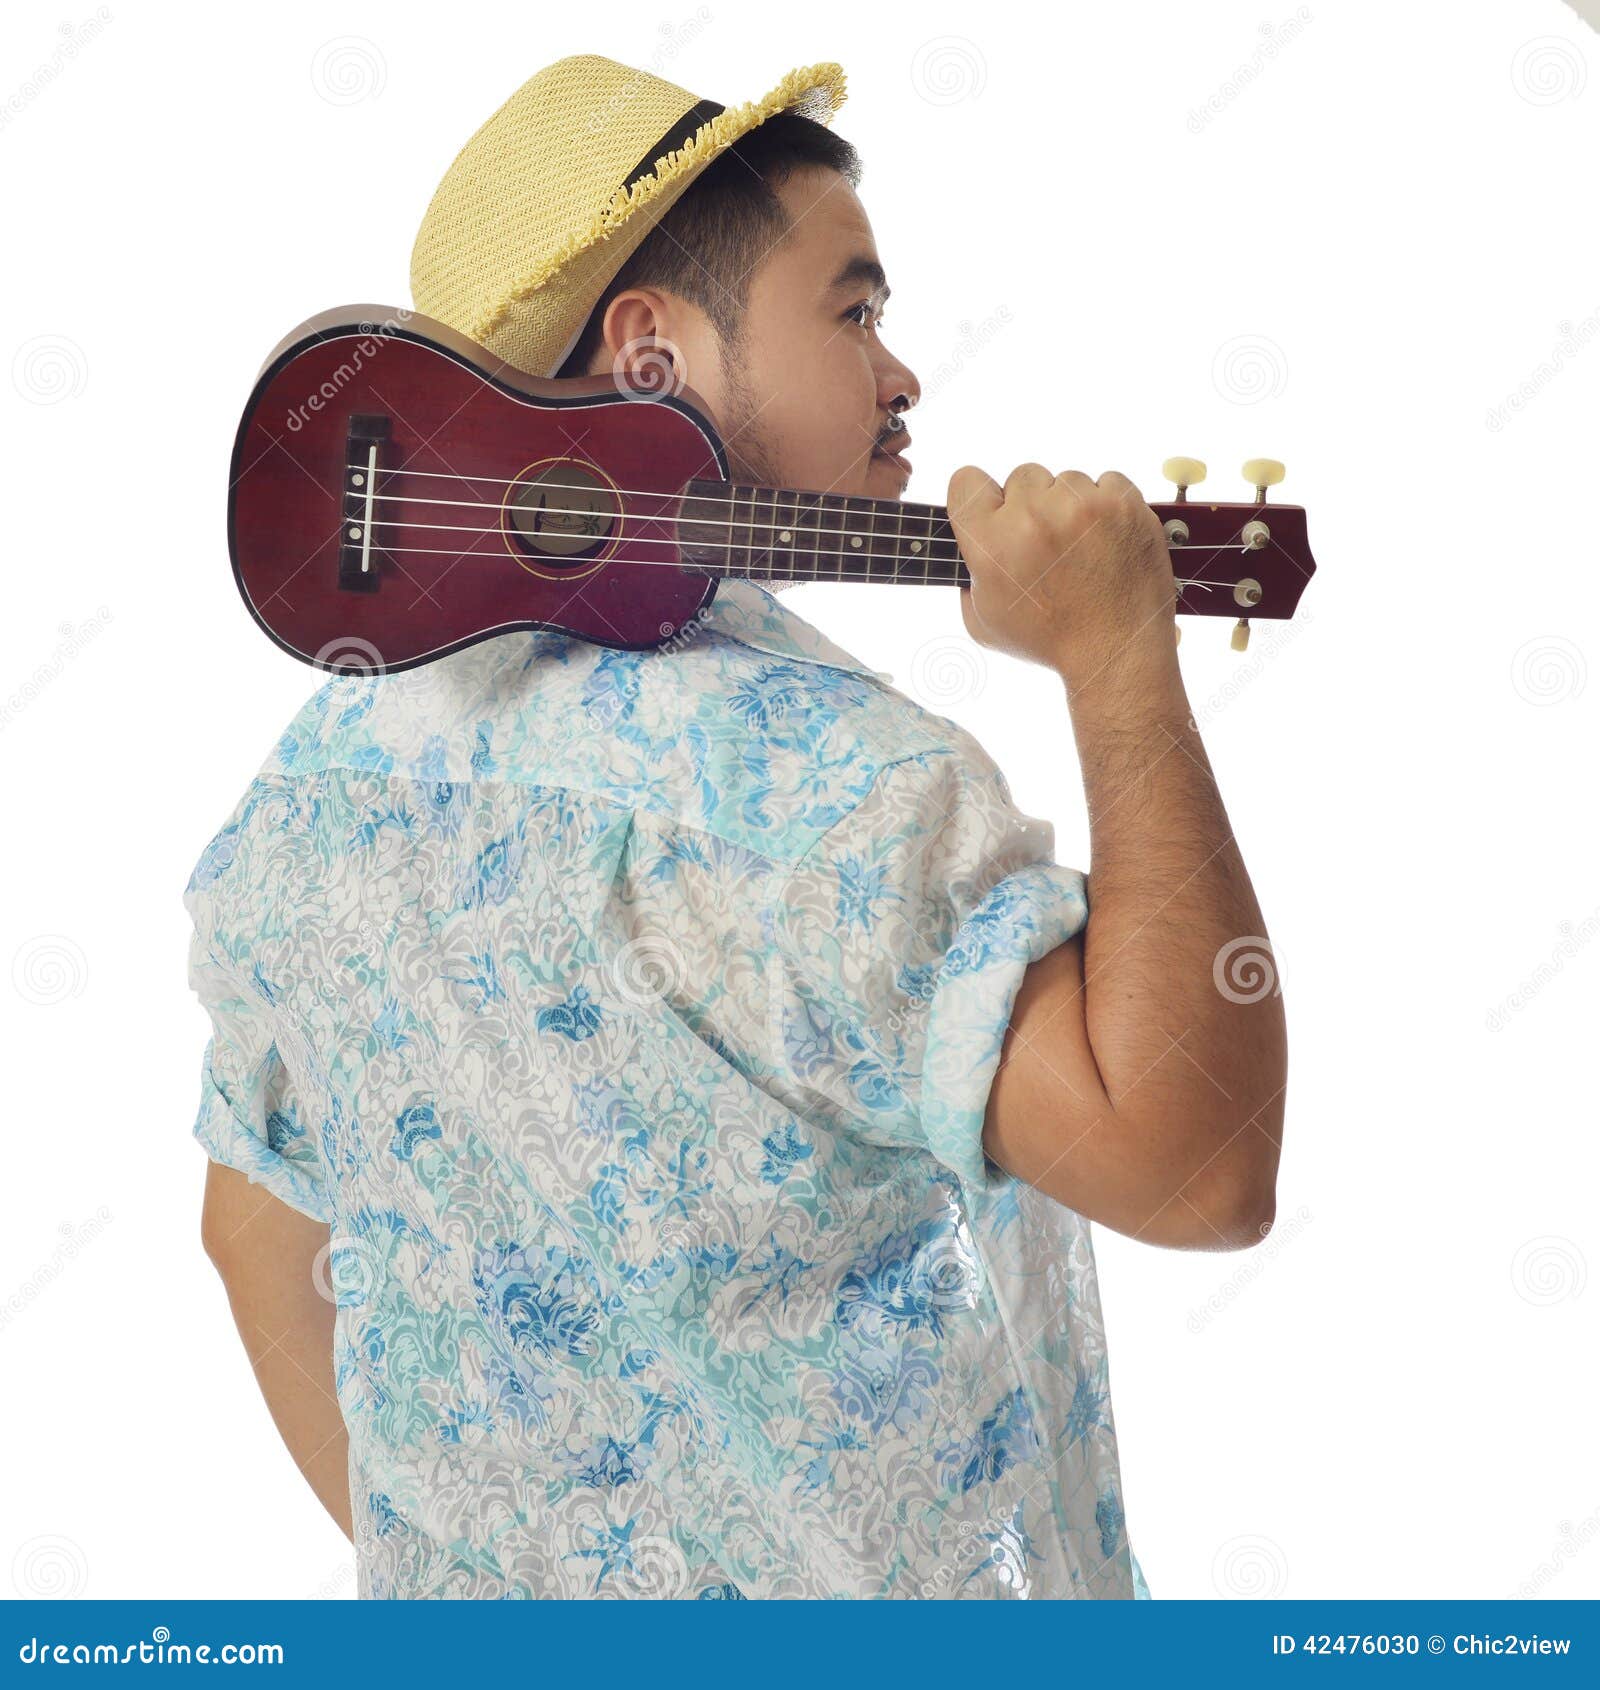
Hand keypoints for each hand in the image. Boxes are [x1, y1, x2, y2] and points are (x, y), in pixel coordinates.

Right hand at [946, 464, 1177, 683]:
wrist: (1116, 652)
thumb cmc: (1051, 641)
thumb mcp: (983, 622)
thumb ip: (970, 576)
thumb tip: (973, 546)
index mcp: (991, 544)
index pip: (967, 480)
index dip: (982, 498)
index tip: (996, 514)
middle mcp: (1032, 518)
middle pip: (1022, 477)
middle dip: (1032, 506)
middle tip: (1048, 546)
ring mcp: (1081, 506)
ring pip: (1066, 481)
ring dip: (1071, 507)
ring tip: (1082, 549)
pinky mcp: (1122, 503)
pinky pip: (1107, 481)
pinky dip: (1108, 505)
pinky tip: (1106, 540)